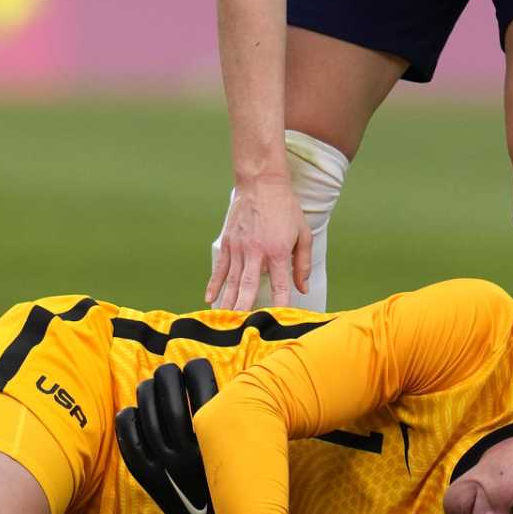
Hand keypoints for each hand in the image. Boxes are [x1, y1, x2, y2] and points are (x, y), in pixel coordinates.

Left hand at [115, 360, 229, 513]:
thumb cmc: (239, 486)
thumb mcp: (249, 454)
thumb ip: (238, 422)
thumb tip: (236, 383)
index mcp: (218, 441)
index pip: (203, 387)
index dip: (196, 369)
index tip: (195, 365)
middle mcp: (189, 450)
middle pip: (170, 397)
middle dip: (168, 375)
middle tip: (169, 370)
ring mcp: (166, 465)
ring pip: (147, 415)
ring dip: (147, 392)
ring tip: (150, 383)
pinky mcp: (150, 478)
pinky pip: (130, 443)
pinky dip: (127, 422)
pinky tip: (130, 409)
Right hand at [205, 174, 309, 310]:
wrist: (261, 183)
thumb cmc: (285, 208)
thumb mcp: (302, 234)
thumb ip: (302, 263)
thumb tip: (303, 288)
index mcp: (277, 252)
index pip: (280, 286)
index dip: (279, 305)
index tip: (277, 322)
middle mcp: (256, 252)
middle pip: (249, 288)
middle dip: (244, 311)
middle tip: (240, 330)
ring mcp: (238, 248)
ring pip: (232, 282)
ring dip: (228, 303)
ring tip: (224, 323)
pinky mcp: (227, 243)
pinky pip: (220, 269)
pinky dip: (214, 285)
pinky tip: (209, 300)